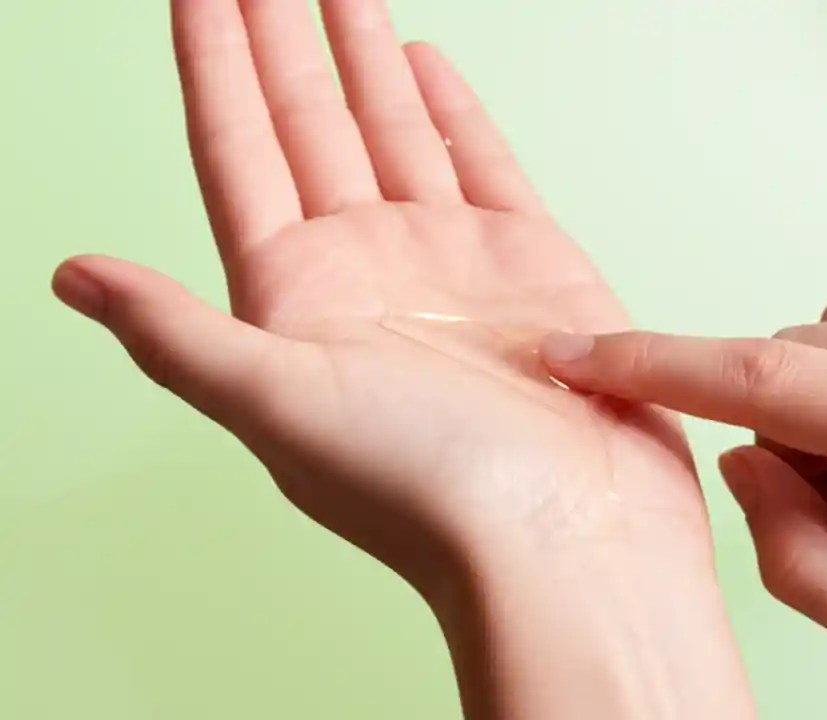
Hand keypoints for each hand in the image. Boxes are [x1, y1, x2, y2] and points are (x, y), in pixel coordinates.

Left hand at [52, 2, 750, 717]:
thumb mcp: (282, 405)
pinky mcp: (531, 266)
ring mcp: (451, 265)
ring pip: (395, 132)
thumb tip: (70, 276)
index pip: (239, 154)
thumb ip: (179, 334)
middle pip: (310, 126)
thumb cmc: (431, 491)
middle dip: (285, 40)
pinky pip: (481, 166)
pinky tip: (423, 64)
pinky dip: (455, 113)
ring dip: (362, 56)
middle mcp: (368, 274)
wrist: (574, 541)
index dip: (215, 67)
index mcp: (298, 301)